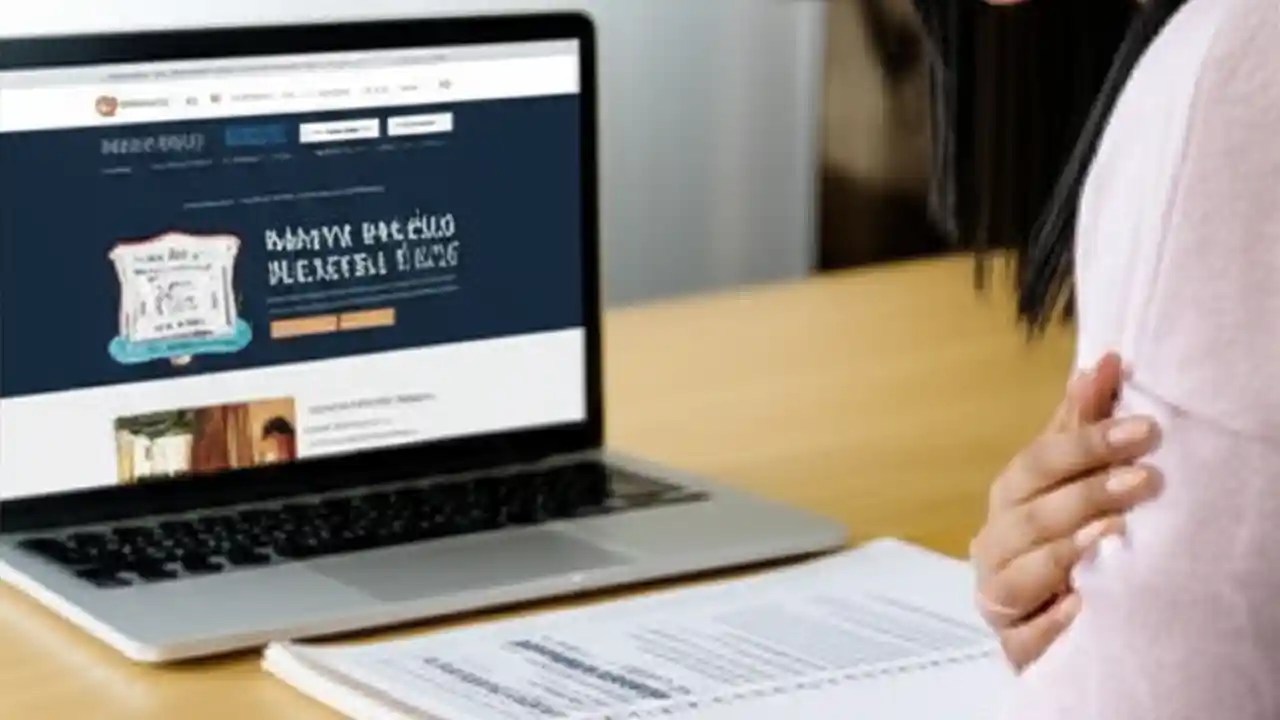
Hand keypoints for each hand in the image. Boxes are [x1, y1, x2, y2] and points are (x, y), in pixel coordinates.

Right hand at [970, 353, 1161, 670]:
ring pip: (1016, 578)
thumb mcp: (1074, 476)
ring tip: (1111, 538)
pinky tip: (1080, 605)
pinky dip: (1047, 624)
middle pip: (1027, 518)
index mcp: (1008, 498)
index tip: (1143, 430)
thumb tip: (1104, 360)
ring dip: (1062, 555)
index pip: (1036, 464)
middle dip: (1085, 497)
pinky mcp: (1013, 645)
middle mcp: (994, 545)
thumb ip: (1083, 423)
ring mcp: (999, 597)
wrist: (1050, 607)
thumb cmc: (1063, 531)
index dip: (1086, 444)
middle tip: (1145, 481)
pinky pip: (1021, 640)